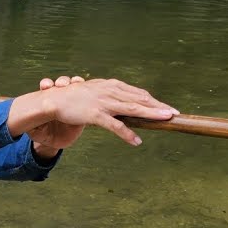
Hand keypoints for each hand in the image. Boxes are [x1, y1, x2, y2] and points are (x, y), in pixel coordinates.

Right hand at [28, 76, 176, 149]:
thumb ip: (109, 97)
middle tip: (175, 113)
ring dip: (151, 114)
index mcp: (110, 86)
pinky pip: (114, 125)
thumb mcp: (94, 94)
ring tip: (166, 119)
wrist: (52, 100)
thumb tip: (122, 105)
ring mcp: (103, 102)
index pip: (137, 93)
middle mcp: (109, 91)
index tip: (166, 107)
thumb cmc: (72, 98)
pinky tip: (136, 141)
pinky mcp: (94, 114)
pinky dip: (127, 133)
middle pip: (139, 99)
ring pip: (132, 108)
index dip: (153, 100)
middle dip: (158, 106)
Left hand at [31, 75, 86, 153]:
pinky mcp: (84, 108)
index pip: (47, 86)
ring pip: (76, 87)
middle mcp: (60, 96)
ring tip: (76, 83)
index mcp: (47, 99)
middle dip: (62, 80)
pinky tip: (88, 91)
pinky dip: (89, 92)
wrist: (57, 141)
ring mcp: (73, 100)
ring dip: (76, 83)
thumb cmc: (44, 133)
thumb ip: (31, 127)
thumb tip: (26, 122)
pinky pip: (88, 98)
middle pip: (63, 83)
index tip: (46, 85)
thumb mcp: (35, 132)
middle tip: (61, 84)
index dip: (47, 84)